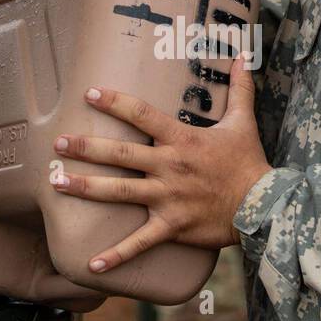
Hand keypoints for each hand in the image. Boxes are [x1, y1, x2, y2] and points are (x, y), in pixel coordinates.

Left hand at [51, 53, 270, 272]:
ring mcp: (168, 198)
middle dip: (86, 148)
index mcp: (182, 140)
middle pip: (121, 155)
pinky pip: (140, 243)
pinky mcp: (172, 226)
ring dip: (86, 188)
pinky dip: (116, 255)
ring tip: (56, 184)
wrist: (264, 205)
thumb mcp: (243, 121)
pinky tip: (92, 265)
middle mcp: (170, 167)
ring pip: (120, 192)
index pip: (143, 115)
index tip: (89, 93)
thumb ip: (240, 88)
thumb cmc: (250, 162)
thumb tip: (243, 56)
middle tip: (57, 143)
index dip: (115, 103)